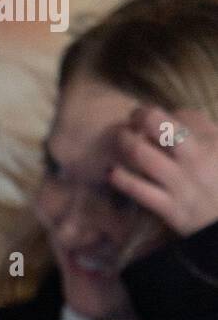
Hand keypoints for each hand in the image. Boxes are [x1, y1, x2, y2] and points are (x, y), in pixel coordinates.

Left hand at [110, 105, 217, 237]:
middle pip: (159, 126)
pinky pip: (138, 189)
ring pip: (141, 153)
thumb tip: (177, 114)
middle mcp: (195, 160)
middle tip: (132, 119)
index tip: (146, 115)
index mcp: (212, 143)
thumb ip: (203, 131)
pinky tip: (111, 172)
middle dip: (140, 117)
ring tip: (120, 139)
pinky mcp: (170, 208)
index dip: (160, 112)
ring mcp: (180, 183)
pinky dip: (120, 178)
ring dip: (124, 142)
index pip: (184, 115)